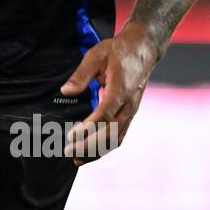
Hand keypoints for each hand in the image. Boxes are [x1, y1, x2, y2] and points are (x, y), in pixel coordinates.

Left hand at [58, 23, 158, 165]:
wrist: (143, 49)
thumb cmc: (118, 51)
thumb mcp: (96, 55)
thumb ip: (81, 75)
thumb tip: (66, 91)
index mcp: (120, 90)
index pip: (104, 116)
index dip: (88, 129)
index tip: (71, 137)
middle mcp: (129, 104)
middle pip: (110, 133)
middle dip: (89, 146)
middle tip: (68, 153)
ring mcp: (132, 110)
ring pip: (116, 138)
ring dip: (98, 151)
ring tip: (78, 160)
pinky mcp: (130, 113)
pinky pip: (119, 135)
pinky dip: (106, 146)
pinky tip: (92, 152)